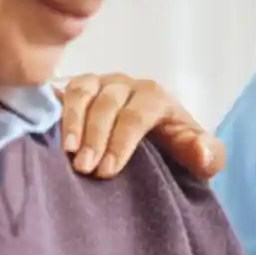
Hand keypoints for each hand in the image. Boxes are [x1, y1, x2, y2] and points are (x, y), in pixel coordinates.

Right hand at [57, 73, 225, 179]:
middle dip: (95, 136)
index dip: (121, 142)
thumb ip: (209, 156)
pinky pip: (63, 90)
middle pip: (107, 104)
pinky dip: (55, 107)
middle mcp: (127, 85)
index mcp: (156, 98)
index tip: (107, 171)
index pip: (137, 116)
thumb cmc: (178, 152)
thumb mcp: (200, 159)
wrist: (160, 143)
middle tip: (84, 168)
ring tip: (66, 151)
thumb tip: (200, 149)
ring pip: (83, 91)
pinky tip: (47, 131)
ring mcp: (101, 83)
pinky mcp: (79, 89)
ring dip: (72, 120)